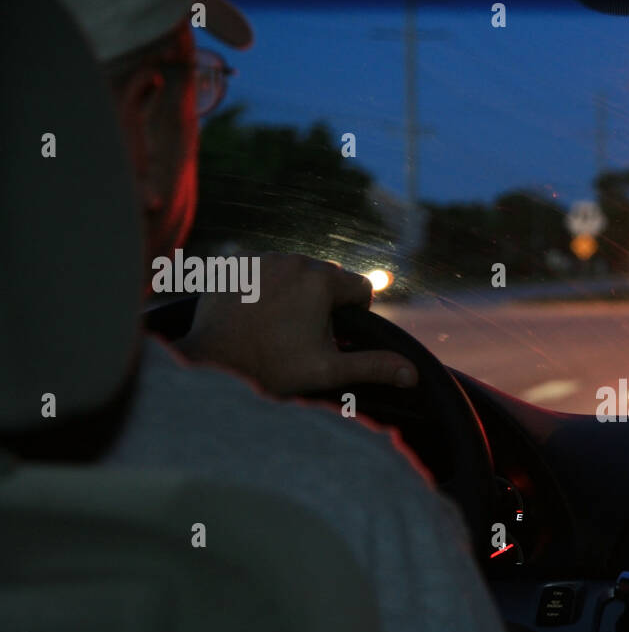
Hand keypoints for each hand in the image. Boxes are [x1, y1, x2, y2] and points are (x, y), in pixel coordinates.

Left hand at [174, 252, 417, 395]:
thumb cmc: (273, 367)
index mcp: (321, 280)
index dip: (355, 316)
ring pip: (295, 272)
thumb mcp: (329, 370)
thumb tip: (413, 373)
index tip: (332, 338)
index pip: (360, 288)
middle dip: (324, 303)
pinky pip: (264, 270)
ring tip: (277, 327)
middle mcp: (293, 259)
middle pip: (328, 278)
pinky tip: (254, 316)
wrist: (213, 362)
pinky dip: (265, 289)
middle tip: (303, 337)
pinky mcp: (235, 263)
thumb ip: (374, 366)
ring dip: (295, 293)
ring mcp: (261, 258)